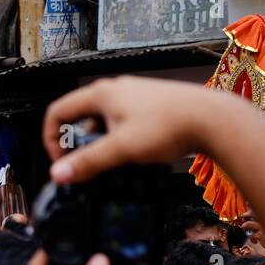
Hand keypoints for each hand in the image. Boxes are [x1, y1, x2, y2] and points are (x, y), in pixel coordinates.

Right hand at [42, 76, 232, 183]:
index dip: (51, 138)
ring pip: (103, 122)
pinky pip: (122, 123)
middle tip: (89, 167)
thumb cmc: (167, 127)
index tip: (63, 163)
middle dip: (79, 145)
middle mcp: (115, 90)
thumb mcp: (121, 149)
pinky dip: (120, 140)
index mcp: (101, 94)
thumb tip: (57, 174)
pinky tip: (136, 155)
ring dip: (101, 144)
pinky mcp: (150, 105)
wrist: (213, 118)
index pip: (58, 111)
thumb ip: (88, 162)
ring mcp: (134, 96)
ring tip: (116, 163)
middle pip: (80, 118)